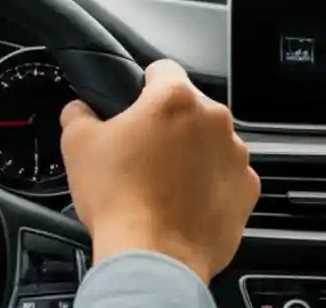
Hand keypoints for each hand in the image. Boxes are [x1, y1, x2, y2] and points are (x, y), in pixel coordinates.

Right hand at [60, 60, 258, 281]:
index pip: (162, 68)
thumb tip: (80, 109)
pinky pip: (225, 176)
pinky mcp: (247, 190)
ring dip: (190, 153)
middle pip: (188, 108)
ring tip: (161, 182)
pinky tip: (182, 201)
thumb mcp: (77, 144)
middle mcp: (214, 120)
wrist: (152, 257)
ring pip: (209, 141)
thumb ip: (79, 112)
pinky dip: (208, 184)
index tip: (135, 103)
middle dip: (167, 124)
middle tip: (141, 152)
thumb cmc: (119, 199)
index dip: (143, 84)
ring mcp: (236, 156)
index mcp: (175, 98)